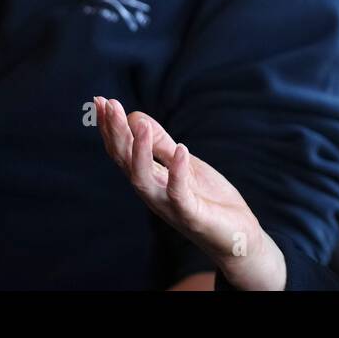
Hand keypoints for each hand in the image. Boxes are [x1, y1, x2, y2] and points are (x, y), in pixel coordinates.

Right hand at [94, 96, 286, 290]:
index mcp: (149, 178)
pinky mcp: (191, 216)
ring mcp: (169, 205)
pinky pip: (179, 194)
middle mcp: (152, 192)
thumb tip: (135, 117)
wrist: (238, 236)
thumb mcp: (183, 162)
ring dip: (139, 151)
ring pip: (142, 179)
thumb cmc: (208, 199)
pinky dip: (178, 172)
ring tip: (139, 123)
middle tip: (109, 104)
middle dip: (116, 133)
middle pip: (125, 162)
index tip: (100, 101)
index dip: (109, 128)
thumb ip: (161, 144)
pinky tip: (181, 150)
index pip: (122, 152)